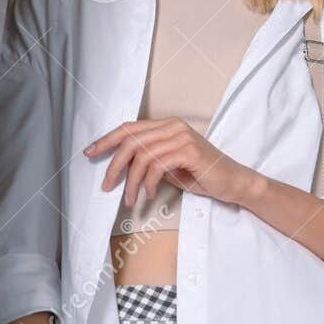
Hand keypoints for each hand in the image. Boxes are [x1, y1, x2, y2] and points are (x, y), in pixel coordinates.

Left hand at [84, 117, 249, 207]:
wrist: (233, 182)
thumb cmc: (203, 175)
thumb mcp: (170, 165)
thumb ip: (148, 160)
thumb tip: (120, 167)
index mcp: (168, 125)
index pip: (129, 128)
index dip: (106, 140)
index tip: (90, 152)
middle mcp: (174, 126)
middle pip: (131, 141)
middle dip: (114, 165)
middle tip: (107, 185)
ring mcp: (182, 137)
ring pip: (141, 156)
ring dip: (131, 182)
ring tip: (130, 198)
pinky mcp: (189, 152)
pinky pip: (156, 166)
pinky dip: (148, 183)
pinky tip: (150, 194)